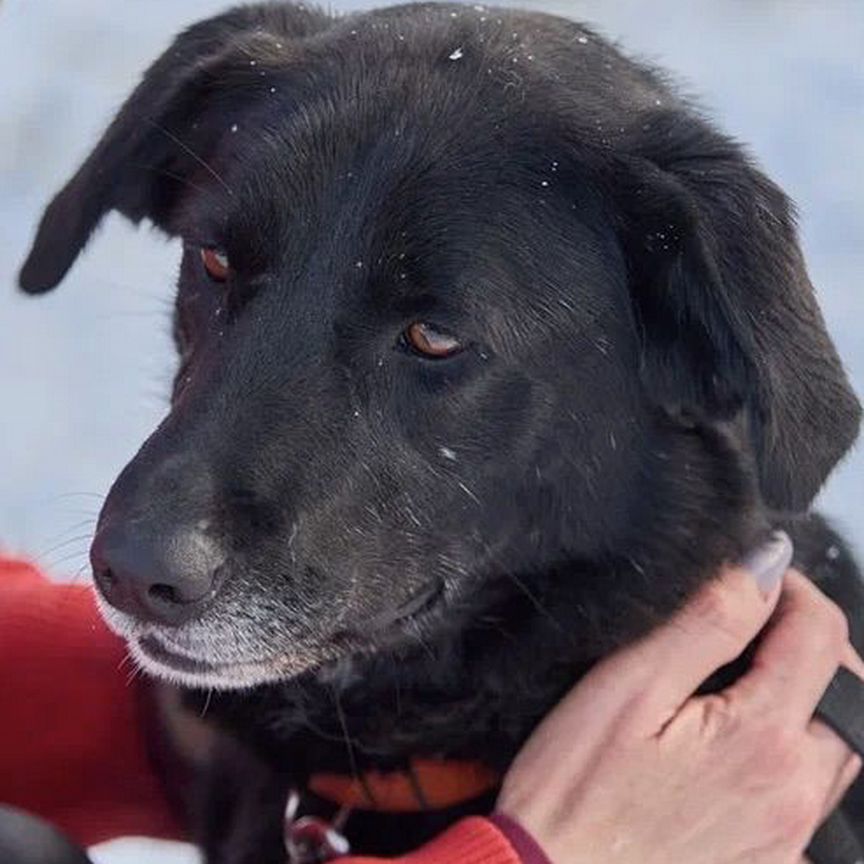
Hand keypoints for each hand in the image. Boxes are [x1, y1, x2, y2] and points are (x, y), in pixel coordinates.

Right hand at [497, 533, 863, 863]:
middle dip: (805, 641)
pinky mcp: (770, 861)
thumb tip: (764, 566)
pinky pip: (810, 796)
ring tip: (738, 682)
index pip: (821, 633)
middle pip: (845, 691)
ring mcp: (787, 836)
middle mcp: (794, 792)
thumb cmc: (574, 789)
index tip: (749, 576)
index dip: (790, 587)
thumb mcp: (628, 687)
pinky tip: (730, 749)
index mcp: (762, 737)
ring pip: (837, 745)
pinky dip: (786, 753)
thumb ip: (708, 621)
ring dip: (804, 698)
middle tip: (744, 626)